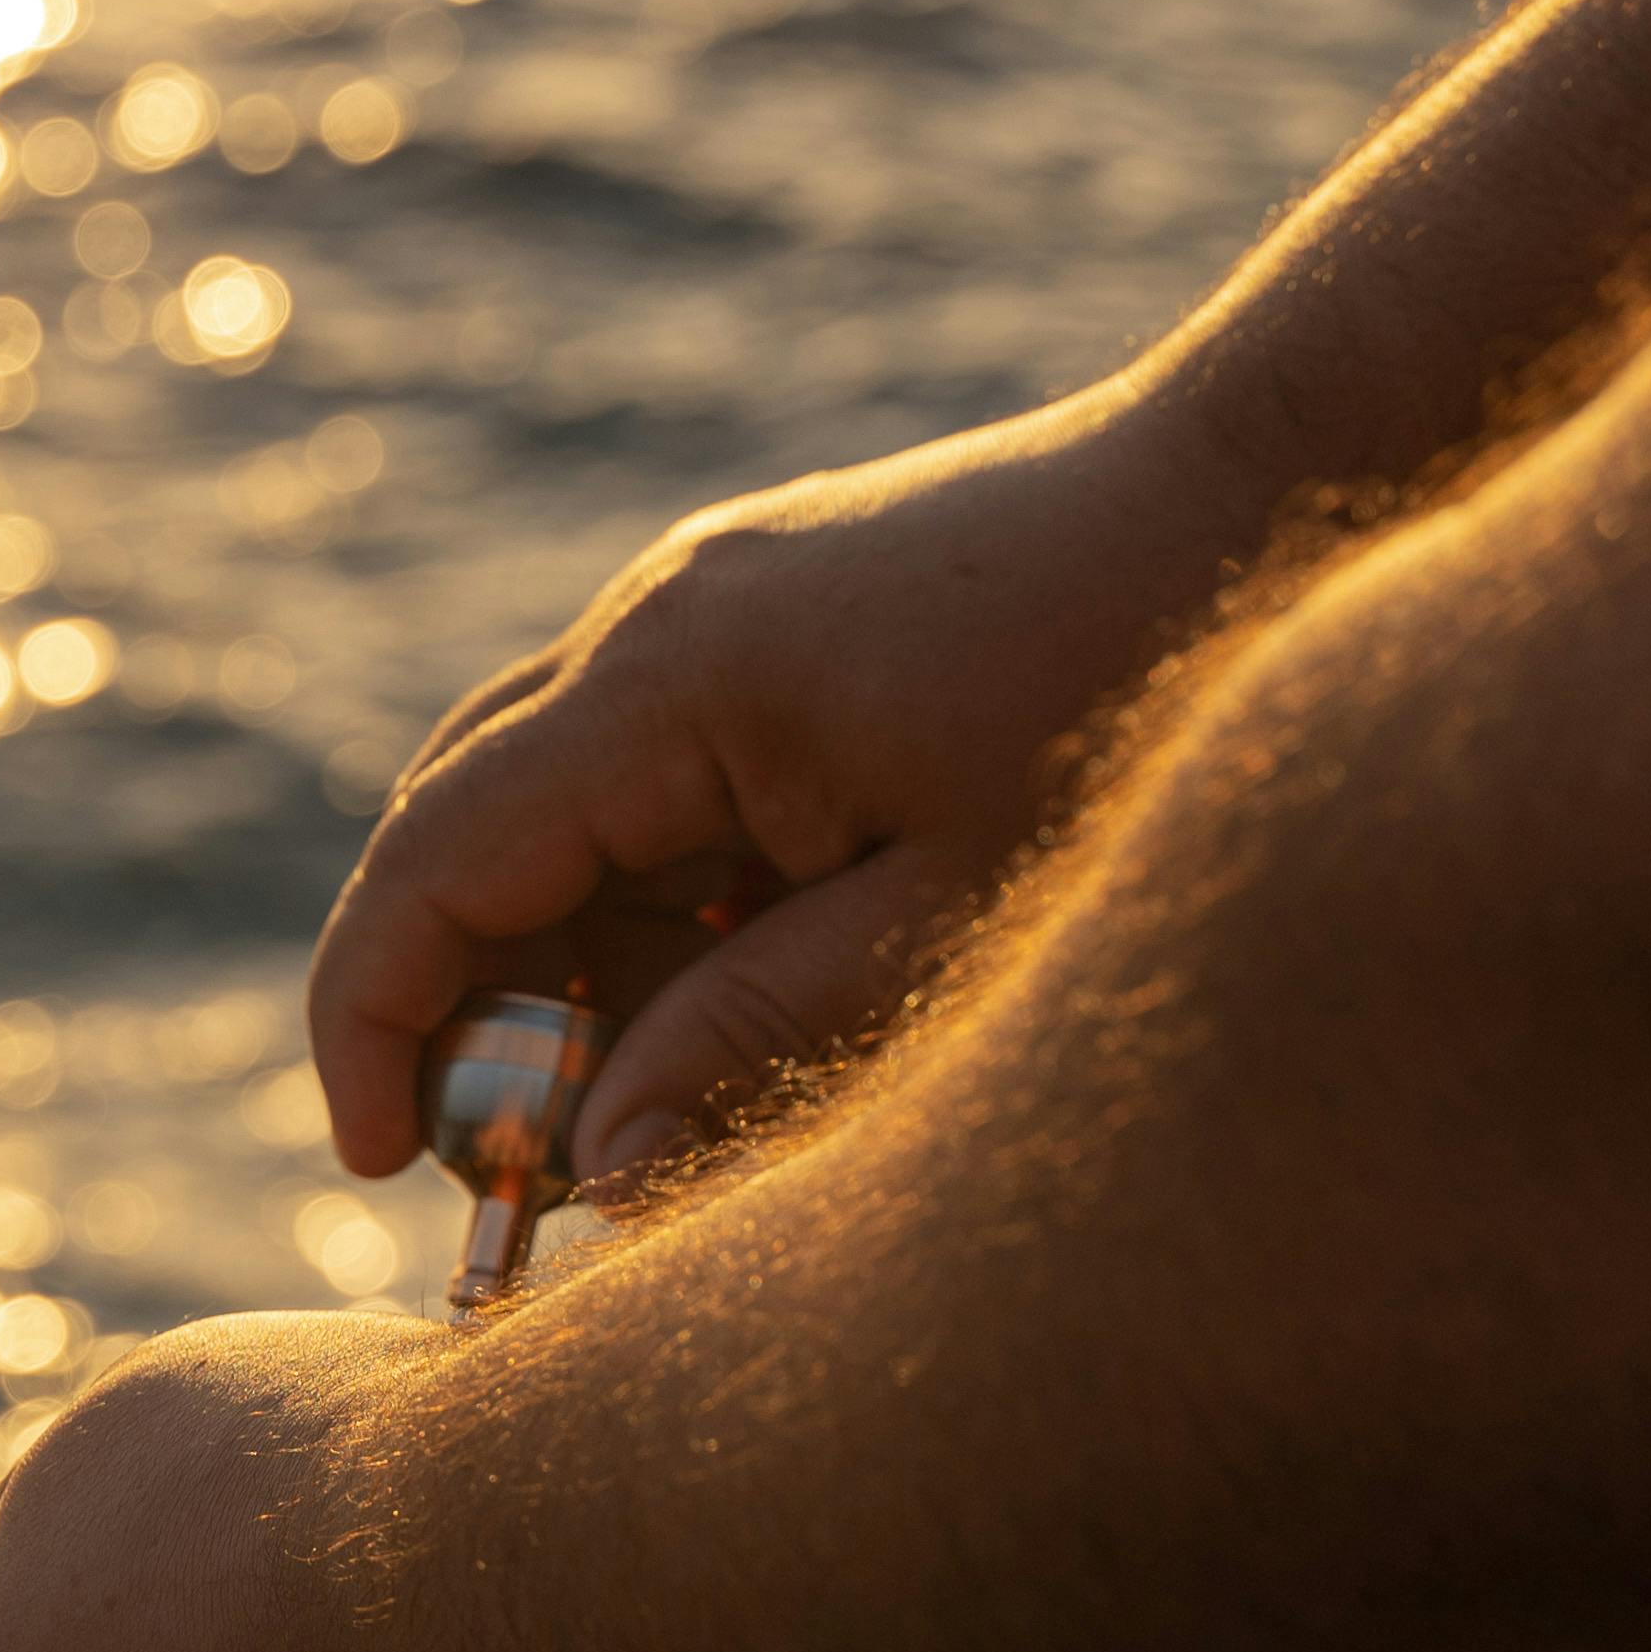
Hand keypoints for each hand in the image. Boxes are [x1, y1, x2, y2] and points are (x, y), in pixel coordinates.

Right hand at [307, 379, 1264, 1188]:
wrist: (1270, 475)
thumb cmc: (1139, 695)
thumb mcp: (952, 913)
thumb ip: (761, 1041)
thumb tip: (605, 1171)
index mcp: (674, 677)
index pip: (437, 859)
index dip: (380, 1022)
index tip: (380, 1165)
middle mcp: (658, 619)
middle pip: (466, 827)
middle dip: (464, 1011)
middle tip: (516, 1177)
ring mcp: (717, 605)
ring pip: (559, 806)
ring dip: (569, 958)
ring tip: (654, 1104)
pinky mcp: (783, 619)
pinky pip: (656, 773)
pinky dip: (654, 897)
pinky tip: (748, 993)